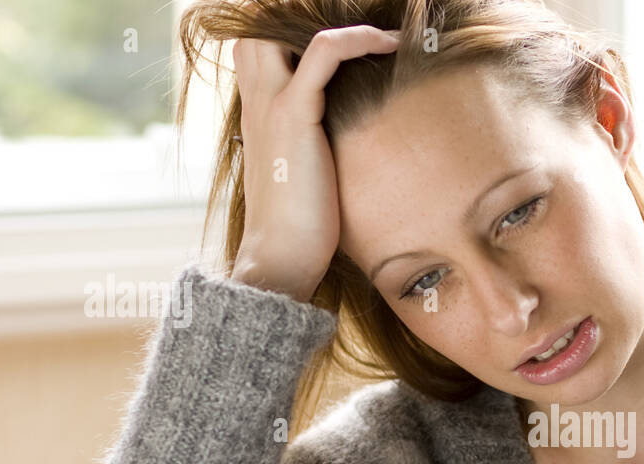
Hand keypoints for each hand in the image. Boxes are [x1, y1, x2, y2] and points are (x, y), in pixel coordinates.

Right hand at [229, 25, 399, 301]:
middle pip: (255, 30)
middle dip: (292, 19)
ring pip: (276, 27)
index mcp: (256, 115)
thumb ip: (312, 152)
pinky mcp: (294, 116)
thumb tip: (343, 154)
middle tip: (350, 31)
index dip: (287, 35)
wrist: (280, 259)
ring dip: (327, 22)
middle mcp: (257, 102)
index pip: (255, 49)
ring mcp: (272, 105)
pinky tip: (388, 44)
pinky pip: (323, 53)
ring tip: (374, 33)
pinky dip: (355, 39)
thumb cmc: (300, 229)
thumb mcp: (304, 178)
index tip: (343, 42)